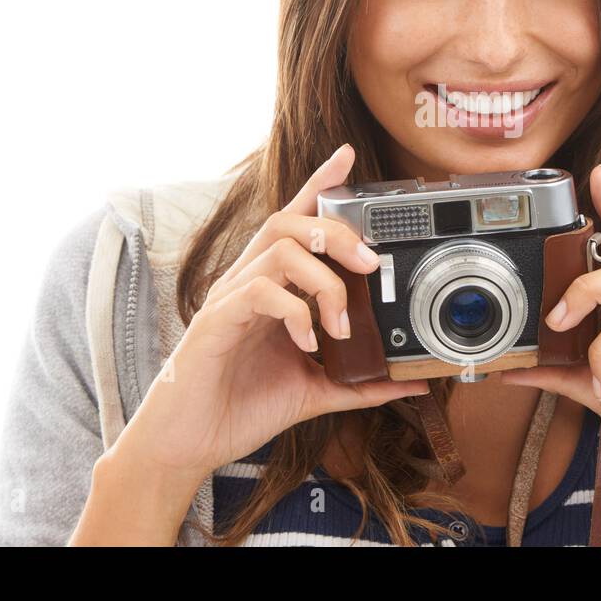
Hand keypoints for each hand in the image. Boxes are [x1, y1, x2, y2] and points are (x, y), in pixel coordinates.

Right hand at [111, 142, 430, 489]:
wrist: (190, 444)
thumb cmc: (243, 406)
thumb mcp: (315, 391)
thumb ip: (361, 381)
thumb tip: (410, 384)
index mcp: (270, 286)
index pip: (293, 220)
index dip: (318, 185)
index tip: (348, 157)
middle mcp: (247, 281)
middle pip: (289, 222)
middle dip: (336, 232)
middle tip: (370, 264)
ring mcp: (230, 298)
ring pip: (279, 249)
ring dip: (323, 281)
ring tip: (341, 324)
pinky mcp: (217, 322)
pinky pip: (259, 292)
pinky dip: (295, 313)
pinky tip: (309, 344)